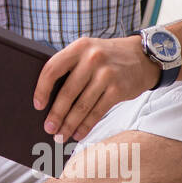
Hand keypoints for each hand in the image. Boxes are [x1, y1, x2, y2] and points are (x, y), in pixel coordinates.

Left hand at [32, 35, 160, 143]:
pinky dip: (86, 125)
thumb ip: (71, 66)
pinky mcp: (118, 89)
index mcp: (79, 47)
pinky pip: (97, 111)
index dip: (42, 89)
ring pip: (82, 105)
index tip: (37, 105)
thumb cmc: (108, 57)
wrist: (144, 56)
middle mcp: (92, 58)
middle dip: (56, 114)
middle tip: (48, 128)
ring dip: (69, 124)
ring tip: (60, 135)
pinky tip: (78, 134)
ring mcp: (107, 74)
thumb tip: (49, 98)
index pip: (53, 69)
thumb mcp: (88, 50)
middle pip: (67, 92)